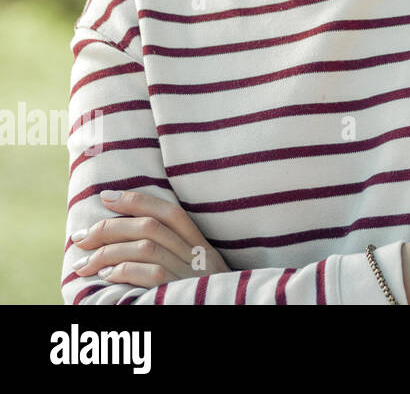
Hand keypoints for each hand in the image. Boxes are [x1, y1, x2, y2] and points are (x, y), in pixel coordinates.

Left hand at [71, 189, 230, 288]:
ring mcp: (189, 274)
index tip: (105, 196)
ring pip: (146, 248)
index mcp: (201, 246)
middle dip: (110, 227)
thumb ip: (174, 255)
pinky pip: (149, 274)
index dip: (137, 200)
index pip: (170, 212)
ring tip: (83, 264)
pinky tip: (105, 275)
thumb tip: (127, 240)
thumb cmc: (199, 298)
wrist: (226, 316)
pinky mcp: (179, 292)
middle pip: (151, 227)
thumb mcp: (196, 272)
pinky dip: (122, 271)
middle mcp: (197, 256)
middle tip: (81, 237)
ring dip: (107, 252)